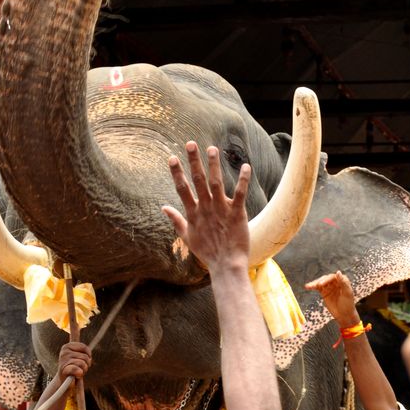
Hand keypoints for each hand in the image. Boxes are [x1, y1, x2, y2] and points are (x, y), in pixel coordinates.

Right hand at [58, 342, 91, 381]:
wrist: (65, 384)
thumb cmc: (74, 368)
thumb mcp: (77, 354)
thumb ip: (77, 340)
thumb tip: (76, 320)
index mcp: (67, 346)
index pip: (84, 347)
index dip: (88, 355)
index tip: (84, 360)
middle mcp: (64, 352)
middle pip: (85, 356)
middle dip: (86, 364)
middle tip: (79, 368)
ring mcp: (63, 360)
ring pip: (83, 363)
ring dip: (83, 370)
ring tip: (77, 372)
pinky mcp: (63, 369)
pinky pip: (78, 370)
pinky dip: (80, 373)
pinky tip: (76, 375)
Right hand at [161, 142, 250, 274]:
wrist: (226, 265)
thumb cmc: (207, 251)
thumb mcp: (187, 236)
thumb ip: (176, 220)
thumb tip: (163, 208)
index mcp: (193, 213)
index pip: (182, 189)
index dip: (177, 173)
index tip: (172, 157)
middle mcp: (206, 208)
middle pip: (198, 181)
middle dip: (194, 162)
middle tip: (191, 144)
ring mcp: (221, 210)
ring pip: (216, 183)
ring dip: (214, 165)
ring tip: (212, 148)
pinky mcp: (237, 214)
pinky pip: (240, 194)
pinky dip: (243, 180)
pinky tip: (246, 166)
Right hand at [305, 271, 359, 326]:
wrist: (344, 315)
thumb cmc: (348, 304)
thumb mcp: (347, 293)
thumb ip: (343, 282)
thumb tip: (338, 272)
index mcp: (342, 281)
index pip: (333, 277)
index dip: (328, 279)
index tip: (322, 283)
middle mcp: (335, 282)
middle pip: (326, 279)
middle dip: (321, 281)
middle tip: (318, 285)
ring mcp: (329, 287)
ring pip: (320, 282)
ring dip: (314, 283)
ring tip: (308, 286)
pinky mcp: (324, 292)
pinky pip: (317, 288)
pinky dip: (312, 287)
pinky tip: (308, 287)